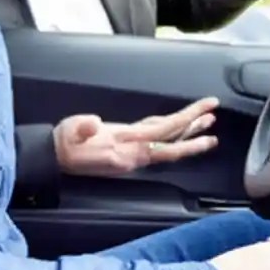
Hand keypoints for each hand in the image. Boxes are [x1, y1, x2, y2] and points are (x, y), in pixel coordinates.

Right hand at [53, 97, 219, 176]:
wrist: (55, 159)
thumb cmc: (63, 144)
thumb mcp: (70, 133)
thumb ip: (82, 128)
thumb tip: (93, 123)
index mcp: (123, 146)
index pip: (162, 131)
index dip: (185, 120)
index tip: (204, 111)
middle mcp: (133, 154)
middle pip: (171, 142)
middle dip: (195, 129)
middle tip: (214, 115)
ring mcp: (132, 156)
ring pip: (167, 144)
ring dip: (188, 134)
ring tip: (208, 123)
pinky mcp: (128, 153)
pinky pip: (157, 144)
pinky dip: (173, 137)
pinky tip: (180, 131)